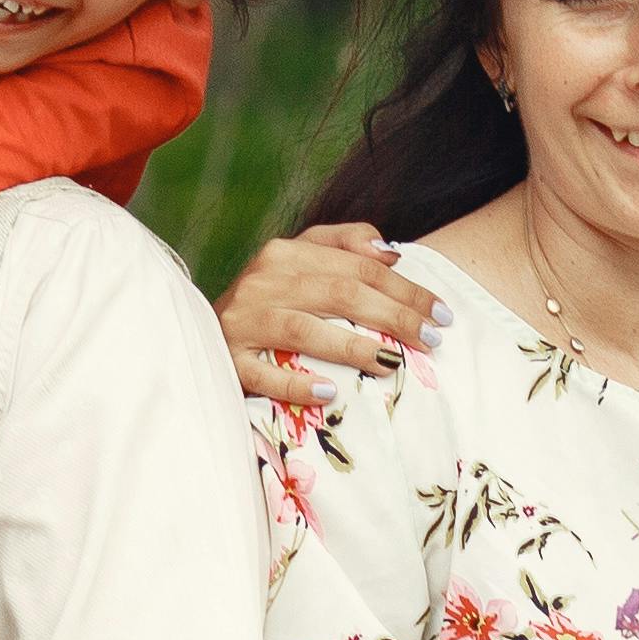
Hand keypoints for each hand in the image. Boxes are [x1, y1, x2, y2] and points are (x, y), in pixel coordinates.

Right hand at [220, 223, 438, 411]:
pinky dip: (297, 384)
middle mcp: (262, 281)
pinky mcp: (228, 359)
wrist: (197, 334)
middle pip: (340, 294)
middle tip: (431, 341)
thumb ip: (344, 245)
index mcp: (285, 253)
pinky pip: (264, 375)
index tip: (441, 313)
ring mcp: (242, 321)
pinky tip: (329, 394)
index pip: (358, 267)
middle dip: (393, 316)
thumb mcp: (299, 262)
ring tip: (392, 363)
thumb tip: (392, 253)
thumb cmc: (266, 302)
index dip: (405, 288)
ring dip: (353, 347)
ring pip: (304, 329)